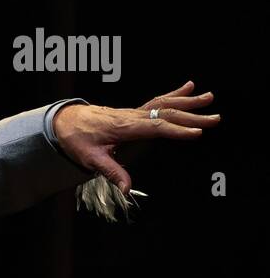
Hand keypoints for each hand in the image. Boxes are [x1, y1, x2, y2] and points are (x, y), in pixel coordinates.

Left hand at [52, 81, 219, 194]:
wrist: (63, 120)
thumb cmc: (76, 138)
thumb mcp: (90, 158)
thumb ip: (111, 172)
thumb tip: (127, 189)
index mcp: (124, 126)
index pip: (155, 127)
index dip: (176, 130)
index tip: (196, 133)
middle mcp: (131, 115)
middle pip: (166, 114)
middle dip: (191, 116)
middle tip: (215, 119)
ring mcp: (133, 111)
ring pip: (164, 104)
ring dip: (188, 101)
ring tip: (209, 97)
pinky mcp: (132, 111)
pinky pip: (157, 101)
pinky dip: (174, 94)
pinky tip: (188, 88)